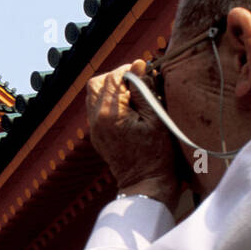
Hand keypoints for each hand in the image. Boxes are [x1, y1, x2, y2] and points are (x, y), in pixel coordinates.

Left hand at [85, 59, 182, 207]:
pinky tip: (127, 110)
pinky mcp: (96, 136)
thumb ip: (144, 90)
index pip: (112, 78)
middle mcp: (96, 120)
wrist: (145, 184)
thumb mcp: (156, 119)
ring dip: (110, 90)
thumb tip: (138, 66)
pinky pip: (96, 110)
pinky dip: (109, 103)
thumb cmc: (157, 154)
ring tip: (132, 96)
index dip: (128, 70)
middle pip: (96, 84)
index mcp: (111, 114)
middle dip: (115, 78)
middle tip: (135, 82)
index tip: (143, 71)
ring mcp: (94, 129)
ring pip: (94, 96)